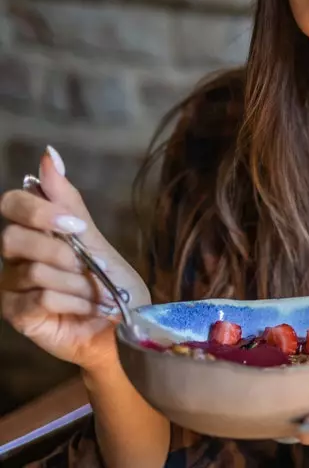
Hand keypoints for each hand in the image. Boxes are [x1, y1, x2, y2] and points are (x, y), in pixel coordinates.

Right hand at [0, 147, 149, 372]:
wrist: (125, 327)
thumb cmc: (112, 283)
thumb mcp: (96, 239)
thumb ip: (68, 201)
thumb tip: (48, 154)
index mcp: (33, 230)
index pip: (12, 203)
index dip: (40, 211)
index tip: (76, 227)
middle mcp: (15, 255)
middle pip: (12, 238)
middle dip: (61, 252)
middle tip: (89, 266)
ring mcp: (11, 285)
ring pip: (33, 271)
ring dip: (77, 283)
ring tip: (96, 294)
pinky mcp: (16, 314)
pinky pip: (38, 299)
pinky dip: (74, 303)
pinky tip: (89, 309)